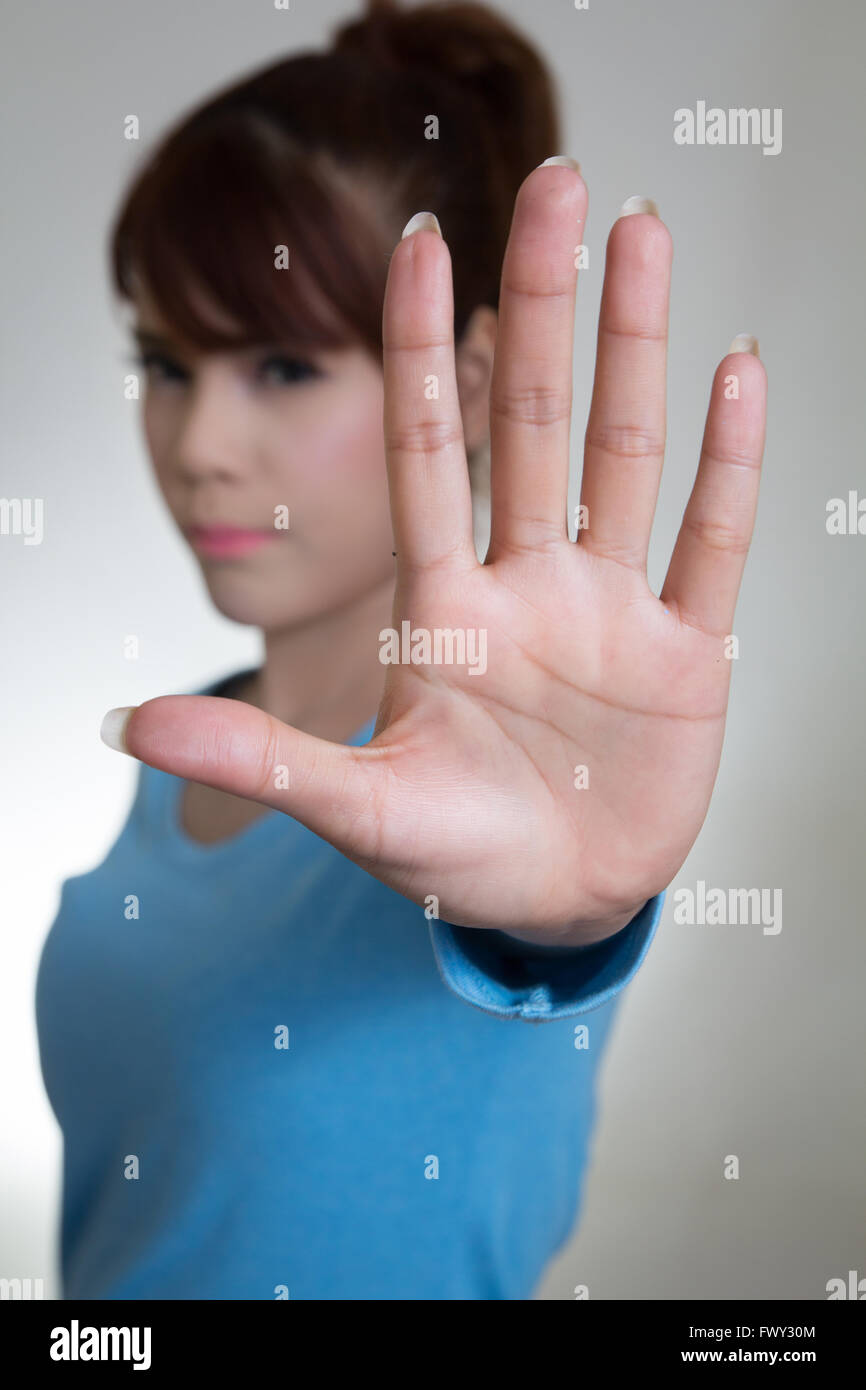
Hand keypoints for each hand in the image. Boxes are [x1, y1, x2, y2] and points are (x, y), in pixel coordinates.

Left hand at [107, 164, 766, 946]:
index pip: (425, 453)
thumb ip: (264, 759)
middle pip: (532, 421)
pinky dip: (729, 463)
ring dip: (636, 348)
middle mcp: (529, 584)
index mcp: (447, 608)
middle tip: (556, 181)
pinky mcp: (685, 653)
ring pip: (623, 455)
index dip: (416, 351)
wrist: (556, 904)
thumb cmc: (455, 854)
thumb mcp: (358, 810)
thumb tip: (131, 726)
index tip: (415, 244)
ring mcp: (610, 610)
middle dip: (542, 302)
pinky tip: (737, 372)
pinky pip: (710, 542)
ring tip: (646, 232)